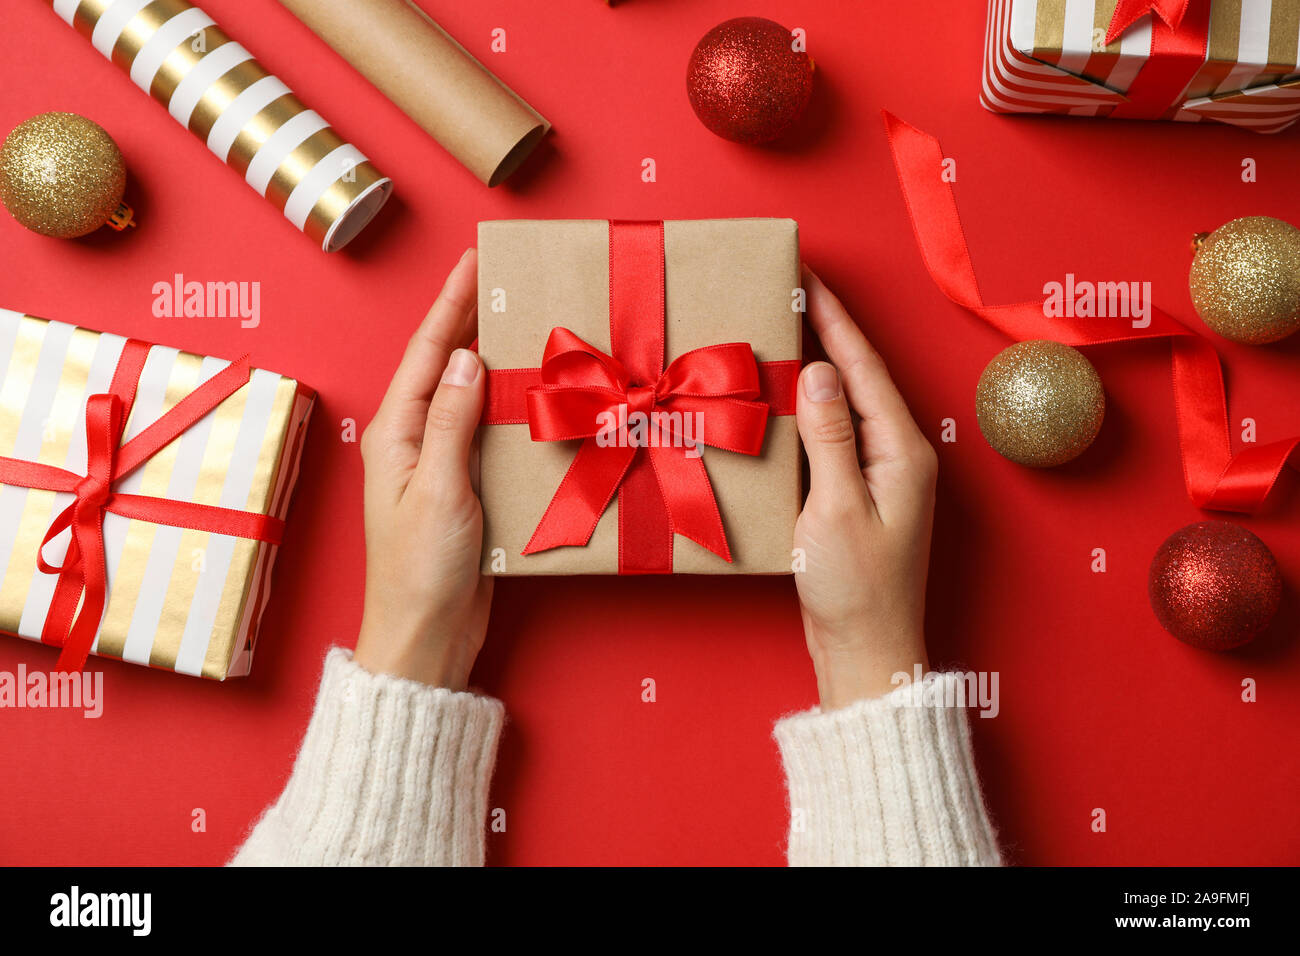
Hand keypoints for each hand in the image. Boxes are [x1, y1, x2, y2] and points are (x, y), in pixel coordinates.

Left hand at [354, 249, 492, 689]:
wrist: (426, 638)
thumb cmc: (421, 570)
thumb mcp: (438, 488)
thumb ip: (451, 421)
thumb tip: (463, 356)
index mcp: (396, 434)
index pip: (425, 352)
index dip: (452, 304)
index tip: (476, 260)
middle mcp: (414, 442)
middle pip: (445, 366)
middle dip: (472, 320)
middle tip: (507, 279)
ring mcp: (440, 466)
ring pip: (470, 397)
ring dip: (494, 361)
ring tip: (526, 324)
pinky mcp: (465, 490)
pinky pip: (488, 434)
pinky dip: (509, 408)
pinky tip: (534, 396)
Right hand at [793, 267, 936, 708]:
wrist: (865, 653)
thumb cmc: (856, 588)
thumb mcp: (838, 507)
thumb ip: (830, 436)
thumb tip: (819, 372)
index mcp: (902, 451)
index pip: (863, 368)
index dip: (835, 318)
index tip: (808, 275)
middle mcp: (896, 456)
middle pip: (857, 379)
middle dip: (825, 331)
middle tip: (788, 289)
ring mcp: (877, 477)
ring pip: (842, 406)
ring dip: (814, 367)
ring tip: (780, 328)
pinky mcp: (855, 496)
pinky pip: (830, 437)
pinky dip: (805, 411)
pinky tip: (781, 398)